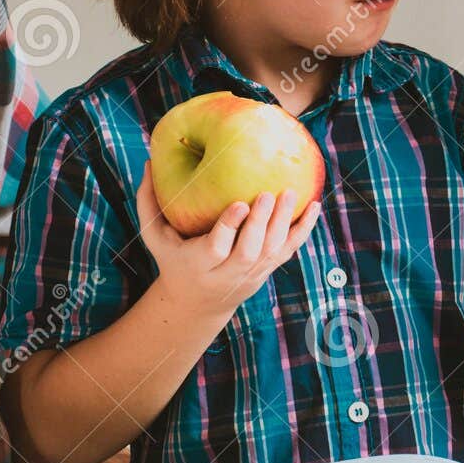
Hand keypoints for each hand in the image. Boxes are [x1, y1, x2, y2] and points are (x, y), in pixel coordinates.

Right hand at [136, 163, 321, 326]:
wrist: (196, 301)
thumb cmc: (174, 257)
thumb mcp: (155, 236)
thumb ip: (149, 202)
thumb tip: (148, 161)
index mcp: (196, 264)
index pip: (214, 248)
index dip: (229, 228)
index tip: (240, 203)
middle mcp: (225, 273)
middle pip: (247, 252)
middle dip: (260, 224)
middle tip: (268, 194)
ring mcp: (250, 274)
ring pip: (271, 252)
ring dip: (284, 224)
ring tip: (290, 193)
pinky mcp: (267, 270)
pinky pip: (288, 251)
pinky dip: (303, 230)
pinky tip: (315, 206)